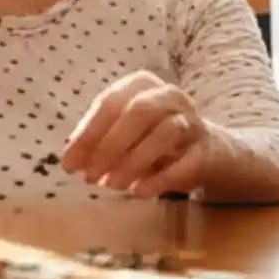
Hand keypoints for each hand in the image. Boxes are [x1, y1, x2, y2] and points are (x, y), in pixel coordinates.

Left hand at [61, 71, 219, 198]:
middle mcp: (170, 96)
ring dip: (134, 161)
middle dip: (110, 145)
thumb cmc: (154, 137)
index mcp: (142, 85)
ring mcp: (192, 121)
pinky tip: (140, 192)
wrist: (208, 152)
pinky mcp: (207, 150)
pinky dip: (161, 178)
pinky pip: (186, 162)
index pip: (111, 103)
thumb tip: (70, 160)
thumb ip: (98, 140)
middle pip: (139, 112)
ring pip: (165, 133)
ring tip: (112, 185)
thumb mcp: (124, 131)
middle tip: (89, 176)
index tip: (70, 164)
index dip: (88, 134)